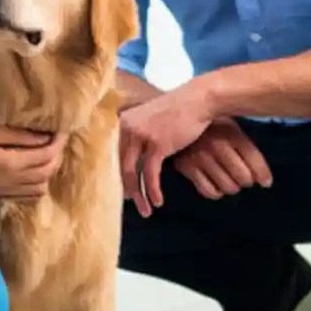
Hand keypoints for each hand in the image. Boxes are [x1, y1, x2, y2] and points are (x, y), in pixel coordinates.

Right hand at [0, 125, 67, 199]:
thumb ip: (14, 136)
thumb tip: (43, 137)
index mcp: (10, 164)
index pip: (47, 154)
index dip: (58, 140)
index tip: (62, 126)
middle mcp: (12, 182)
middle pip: (48, 171)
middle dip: (57, 154)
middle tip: (56, 136)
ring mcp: (5, 191)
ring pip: (40, 185)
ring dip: (49, 169)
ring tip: (44, 150)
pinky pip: (28, 194)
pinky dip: (37, 182)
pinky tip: (30, 168)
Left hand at [120, 80, 214, 216]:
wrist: (197, 100)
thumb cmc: (177, 112)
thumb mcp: (150, 120)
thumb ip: (138, 136)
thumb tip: (132, 159)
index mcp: (123, 122)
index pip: (114, 154)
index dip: (117, 174)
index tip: (123, 190)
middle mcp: (127, 128)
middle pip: (120, 165)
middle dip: (127, 189)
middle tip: (133, 204)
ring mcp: (140, 135)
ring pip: (132, 172)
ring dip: (139, 195)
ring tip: (145, 210)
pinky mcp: (157, 144)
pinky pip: (150, 174)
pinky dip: (153, 190)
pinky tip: (157, 201)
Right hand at [173, 118, 271, 199]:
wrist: (174, 117)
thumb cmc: (208, 125)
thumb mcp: (230, 127)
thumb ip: (246, 147)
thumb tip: (265, 180)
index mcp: (230, 132)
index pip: (255, 160)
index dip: (264, 175)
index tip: (265, 182)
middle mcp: (217, 145)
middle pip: (243, 178)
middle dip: (246, 181)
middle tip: (243, 178)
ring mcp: (200, 156)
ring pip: (228, 187)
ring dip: (231, 187)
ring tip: (228, 180)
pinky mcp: (186, 167)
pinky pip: (208, 191)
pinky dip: (215, 192)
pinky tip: (215, 184)